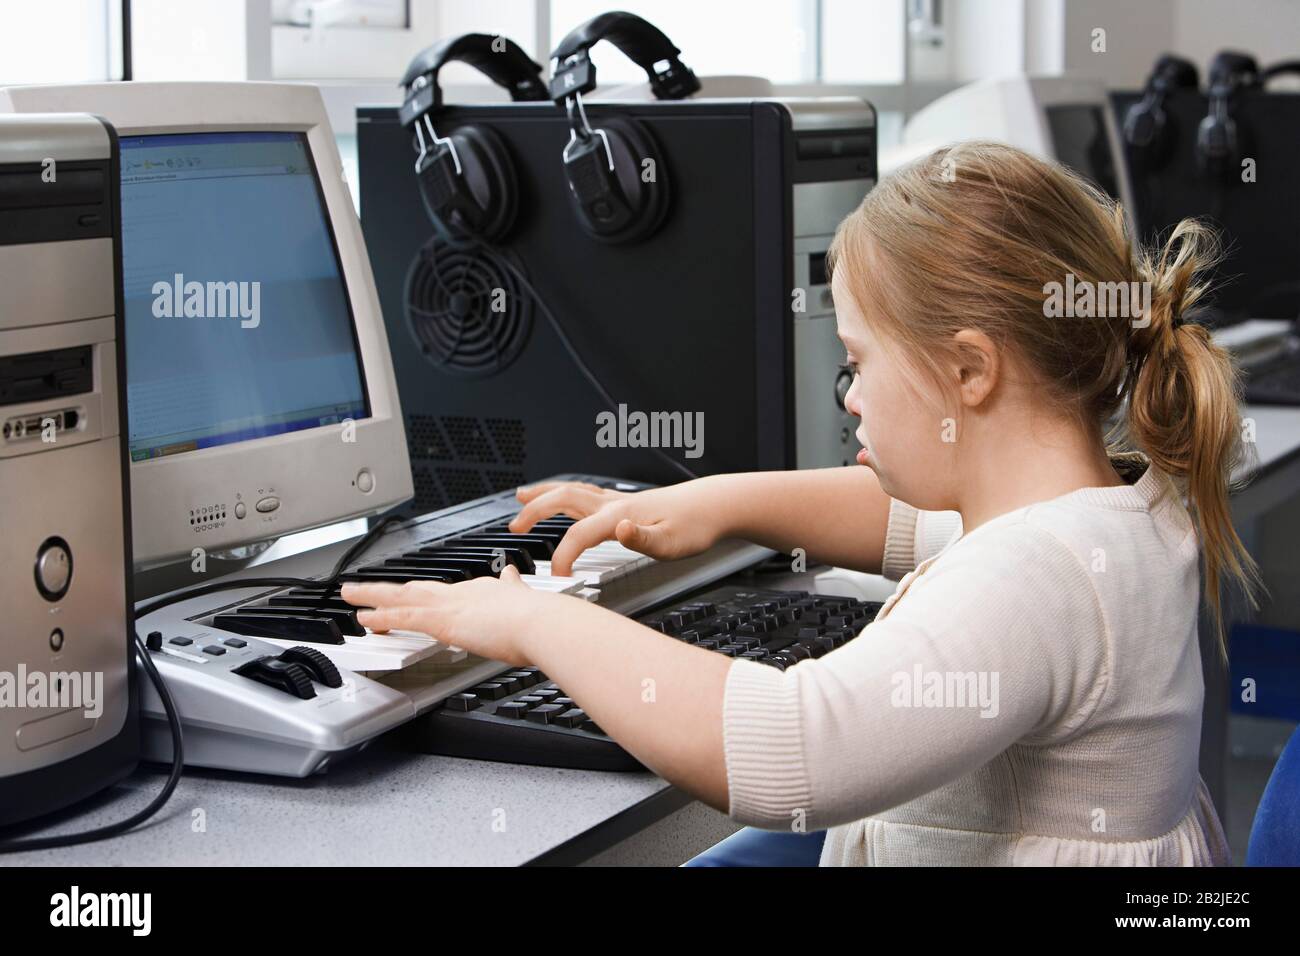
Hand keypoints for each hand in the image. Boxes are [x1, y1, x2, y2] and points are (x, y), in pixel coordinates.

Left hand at [340, 566, 548, 665]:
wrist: (542, 622)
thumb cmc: (540, 619)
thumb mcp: (525, 597)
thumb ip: (515, 588)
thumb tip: (514, 575)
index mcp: (482, 590)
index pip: (445, 592)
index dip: (424, 594)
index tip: (413, 594)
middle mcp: (462, 592)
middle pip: (416, 589)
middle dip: (387, 589)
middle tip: (361, 587)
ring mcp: (451, 605)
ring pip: (402, 597)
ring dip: (373, 596)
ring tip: (350, 595)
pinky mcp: (444, 621)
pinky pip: (404, 617)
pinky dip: (382, 616)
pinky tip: (365, 618)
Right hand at [509, 478, 727, 575]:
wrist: (714, 505)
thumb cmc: (695, 526)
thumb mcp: (673, 543)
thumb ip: (643, 539)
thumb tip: (620, 529)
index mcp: (620, 516)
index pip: (578, 534)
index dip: (563, 557)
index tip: (558, 578)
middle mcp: (613, 504)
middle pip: (563, 499)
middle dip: (534, 511)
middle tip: (513, 527)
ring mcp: (617, 500)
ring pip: (570, 491)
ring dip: (542, 495)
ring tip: (520, 497)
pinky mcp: (623, 502)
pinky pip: (582, 493)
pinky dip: (562, 494)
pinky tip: (561, 499)